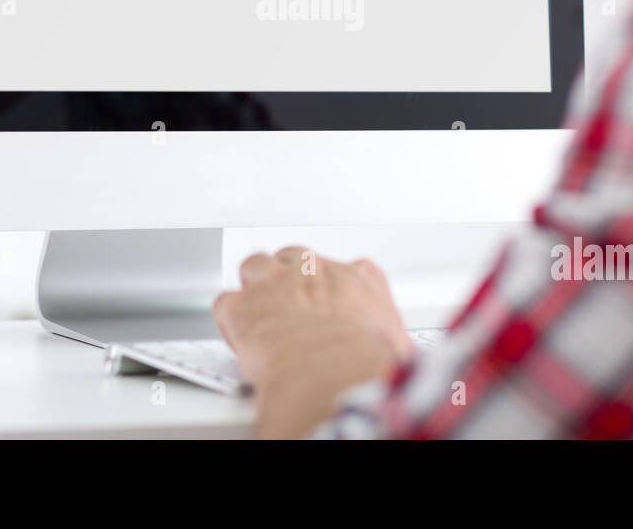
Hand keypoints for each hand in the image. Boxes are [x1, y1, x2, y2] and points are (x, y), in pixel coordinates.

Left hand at [212, 247, 413, 438]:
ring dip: (256, 285)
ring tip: (260, 311)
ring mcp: (275, 282)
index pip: (350, 269)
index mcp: (358, 279)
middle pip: (296, 259)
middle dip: (292, 279)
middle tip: (293, 308)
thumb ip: (393, 342)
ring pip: (256, 266)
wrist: (330, 372)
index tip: (335, 304)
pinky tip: (238, 333)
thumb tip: (405, 362)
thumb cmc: (365, 364)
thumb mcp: (398, 347)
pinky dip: (231, 318)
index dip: (337, 287)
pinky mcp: (243, 305)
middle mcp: (314, 270)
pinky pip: (227, 302)